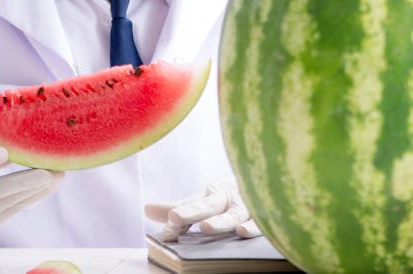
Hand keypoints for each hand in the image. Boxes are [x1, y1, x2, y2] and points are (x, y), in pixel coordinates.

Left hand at [144, 180, 261, 241]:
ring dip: (220, 221)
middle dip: (192, 212)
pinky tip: (243, 231)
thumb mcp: (203, 201)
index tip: (167, 223)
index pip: (193, 205)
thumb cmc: (228, 197)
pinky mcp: (265, 216)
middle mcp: (229, 199)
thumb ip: (178, 207)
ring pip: (234, 214)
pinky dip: (254, 226)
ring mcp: (247, 207)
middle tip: (175, 217)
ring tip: (206, 227)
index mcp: (212, 195)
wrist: (266, 181)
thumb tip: (146, 208)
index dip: (180, 214)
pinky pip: (261, 223)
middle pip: (210, 206)